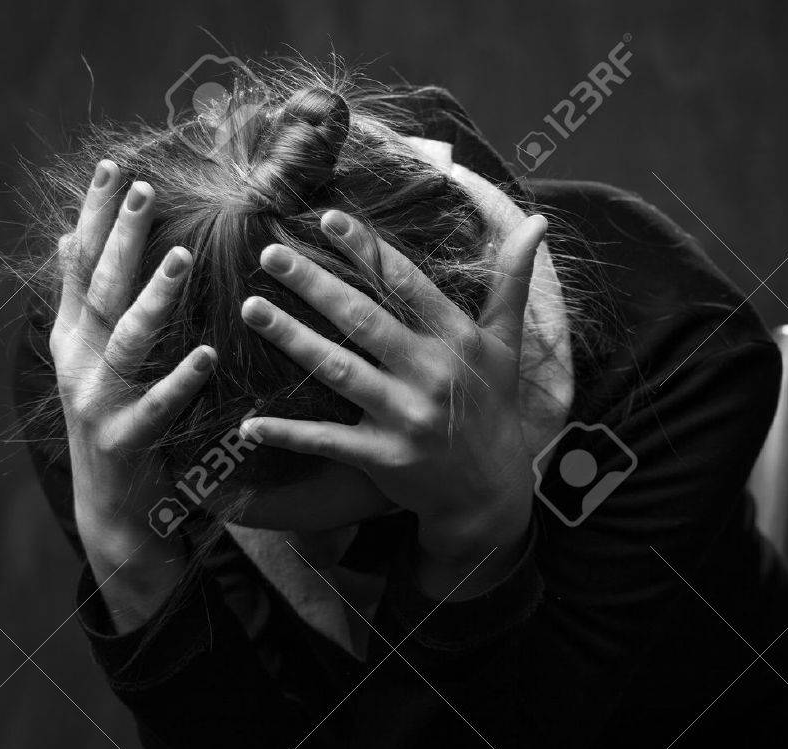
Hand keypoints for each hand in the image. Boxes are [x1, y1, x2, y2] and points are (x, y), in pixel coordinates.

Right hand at [51, 160, 213, 627]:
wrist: (111, 509)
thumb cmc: (113, 424)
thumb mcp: (89, 360)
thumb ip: (82, 303)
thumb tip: (68, 239)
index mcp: (72, 339)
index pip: (82, 265)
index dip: (96, 216)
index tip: (114, 167)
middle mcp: (77, 364)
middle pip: (101, 291)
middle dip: (121, 237)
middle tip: (144, 188)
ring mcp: (96, 403)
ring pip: (126, 342)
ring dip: (153, 298)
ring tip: (181, 258)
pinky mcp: (123, 441)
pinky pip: (156, 407)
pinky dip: (179, 381)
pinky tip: (206, 356)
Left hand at [240, 209, 547, 595]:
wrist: (490, 491)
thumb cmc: (493, 406)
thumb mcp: (507, 343)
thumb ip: (512, 281)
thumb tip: (538, 223)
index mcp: (457, 340)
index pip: (407, 283)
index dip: (367, 250)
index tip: (327, 218)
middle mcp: (430, 374)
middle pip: (363, 319)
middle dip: (314, 284)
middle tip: (269, 255)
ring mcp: (405, 417)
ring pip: (338, 369)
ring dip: (291, 339)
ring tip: (251, 309)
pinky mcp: (382, 457)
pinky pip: (327, 440)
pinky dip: (288, 433)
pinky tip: (250, 423)